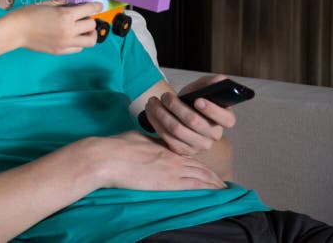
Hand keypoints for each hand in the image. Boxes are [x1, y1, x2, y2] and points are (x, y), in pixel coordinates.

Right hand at [12, 0, 100, 53]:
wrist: (15, 31)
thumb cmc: (28, 14)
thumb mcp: (47, 3)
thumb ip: (62, 3)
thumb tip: (73, 3)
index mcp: (65, 15)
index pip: (90, 9)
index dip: (96, 6)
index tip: (98, 5)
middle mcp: (69, 30)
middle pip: (91, 25)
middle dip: (90, 19)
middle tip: (83, 17)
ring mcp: (65, 42)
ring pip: (90, 41)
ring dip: (89, 34)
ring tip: (83, 30)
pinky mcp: (60, 51)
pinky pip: (78, 48)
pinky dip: (79, 42)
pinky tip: (72, 37)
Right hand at [87, 131, 225, 190]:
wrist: (108, 157)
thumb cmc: (116, 147)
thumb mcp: (136, 139)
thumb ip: (149, 143)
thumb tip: (153, 144)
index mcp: (163, 146)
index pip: (187, 156)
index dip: (199, 164)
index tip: (206, 170)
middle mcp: (172, 156)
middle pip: (198, 166)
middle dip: (211, 176)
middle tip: (222, 183)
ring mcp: (172, 168)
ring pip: (201, 176)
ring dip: (214, 183)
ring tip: (224, 190)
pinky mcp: (170, 181)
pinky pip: (196, 185)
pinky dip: (209, 189)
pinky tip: (217, 192)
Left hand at [144, 74, 236, 156]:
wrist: (180, 114)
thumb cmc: (193, 100)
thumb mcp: (202, 88)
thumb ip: (211, 83)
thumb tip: (220, 80)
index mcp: (225, 119)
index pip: (226, 119)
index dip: (212, 110)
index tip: (198, 100)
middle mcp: (215, 135)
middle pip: (194, 121)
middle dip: (175, 106)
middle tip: (165, 96)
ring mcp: (200, 145)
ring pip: (177, 129)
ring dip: (161, 113)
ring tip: (152, 101)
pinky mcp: (184, 151)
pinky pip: (167, 138)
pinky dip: (156, 122)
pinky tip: (151, 112)